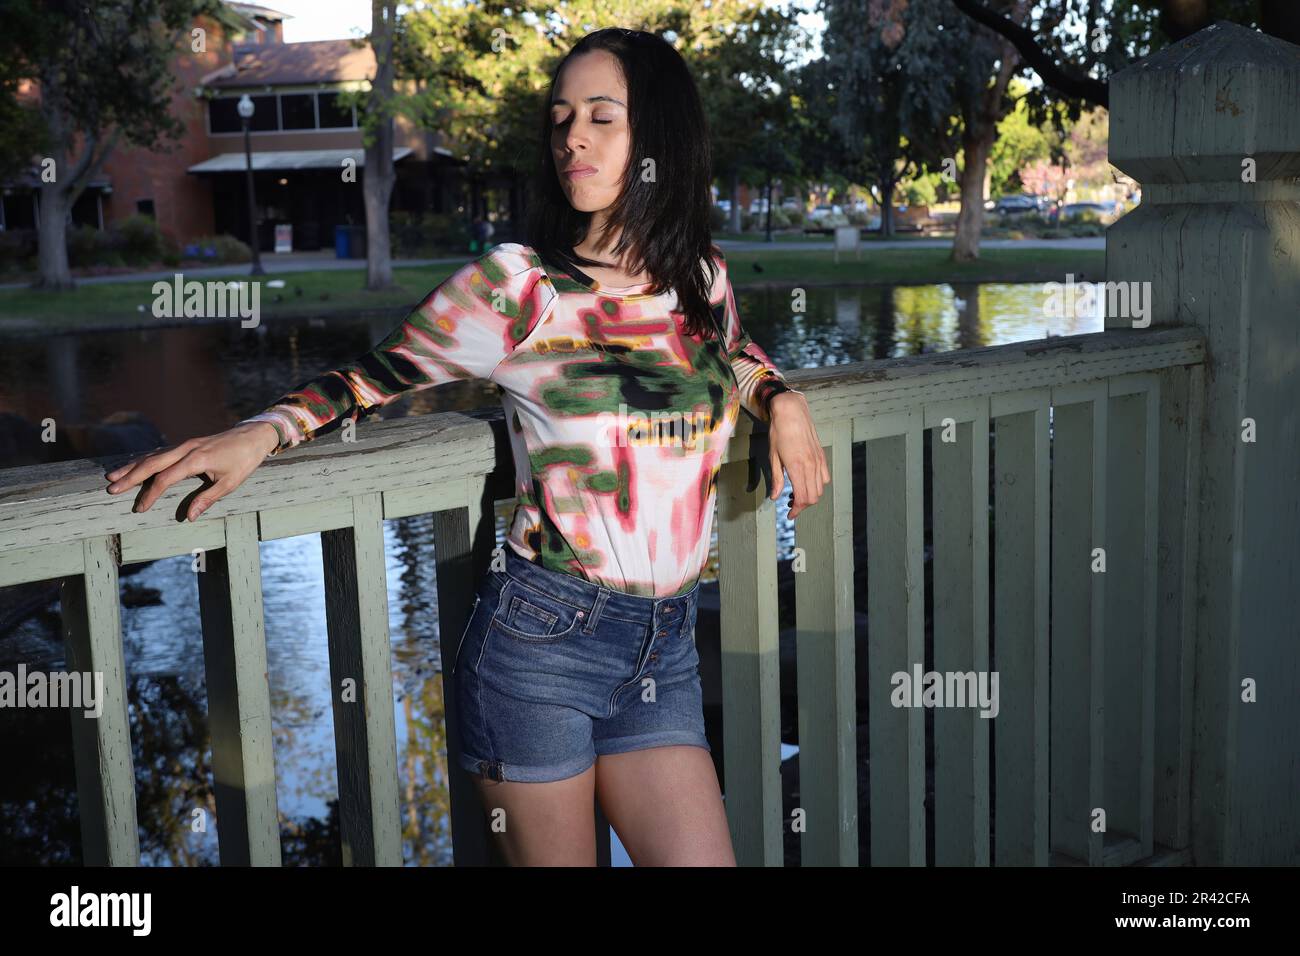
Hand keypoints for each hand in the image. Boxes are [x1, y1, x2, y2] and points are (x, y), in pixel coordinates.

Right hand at [104, 422, 280, 521]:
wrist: (252, 436)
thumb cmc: (243, 461)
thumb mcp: (230, 483)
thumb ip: (207, 499)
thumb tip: (188, 517)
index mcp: (196, 459)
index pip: (165, 478)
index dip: (150, 494)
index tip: (139, 508)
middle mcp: (186, 449)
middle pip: (151, 463)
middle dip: (130, 476)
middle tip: (111, 487)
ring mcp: (185, 444)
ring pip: (153, 455)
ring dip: (132, 466)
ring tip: (113, 476)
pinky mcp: (186, 444)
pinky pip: (161, 451)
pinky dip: (145, 459)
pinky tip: (134, 465)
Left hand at [767, 391, 828, 518]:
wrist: (791, 411)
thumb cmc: (778, 432)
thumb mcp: (773, 456)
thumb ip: (776, 479)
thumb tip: (775, 497)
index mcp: (797, 467)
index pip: (803, 498)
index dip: (797, 510)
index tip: (789, 514)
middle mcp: (811, 466)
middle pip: (813, 497)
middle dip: (802, 505)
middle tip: (790, 505)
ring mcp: (818, 460)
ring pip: (820, 489)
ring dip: (810, 496)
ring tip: (797, 494)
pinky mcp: (821, 455)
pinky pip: (824, 477)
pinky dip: (817, 485)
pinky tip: (806, 481)